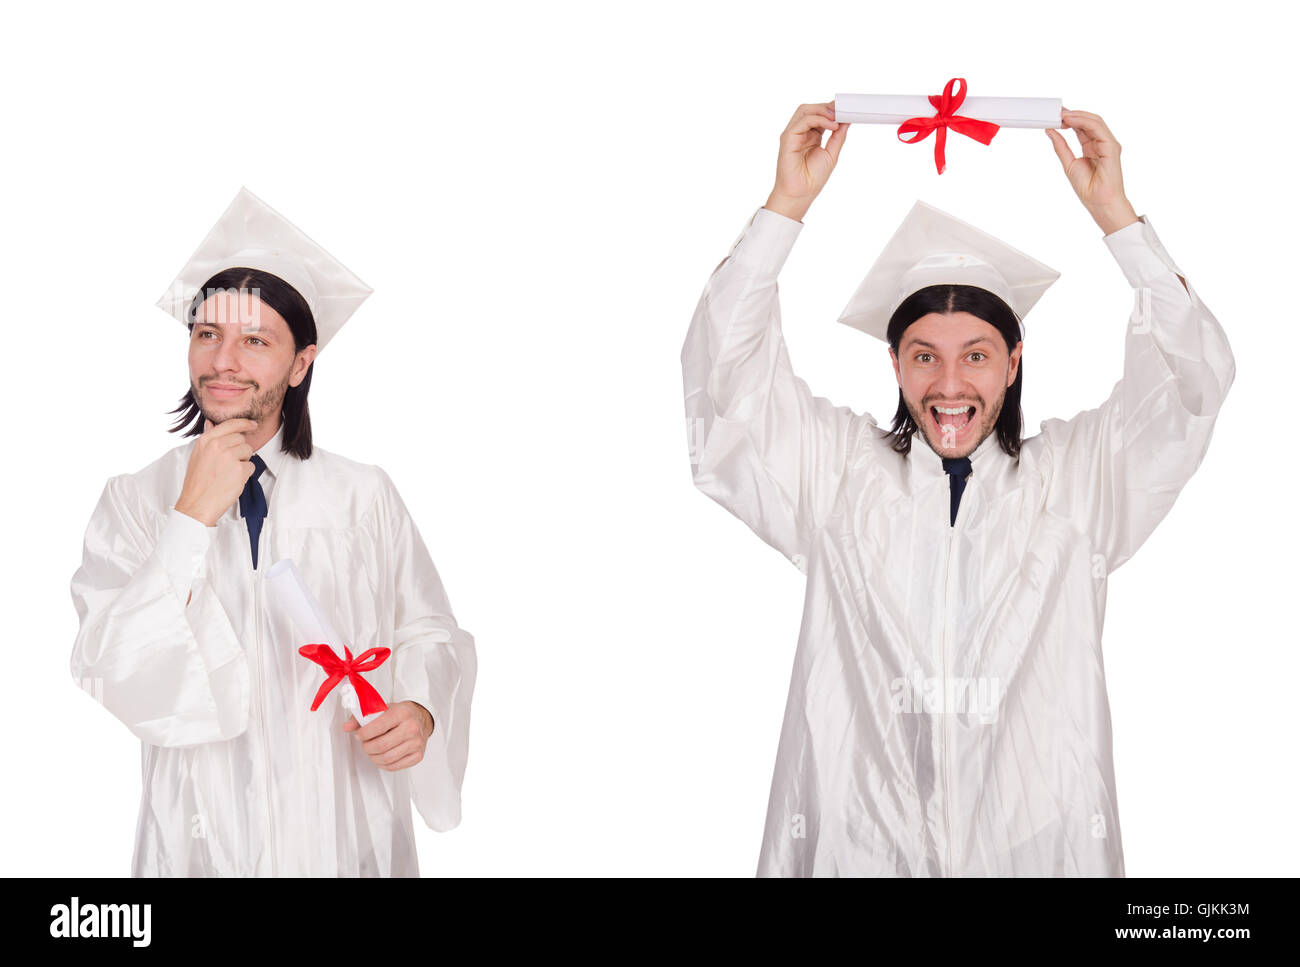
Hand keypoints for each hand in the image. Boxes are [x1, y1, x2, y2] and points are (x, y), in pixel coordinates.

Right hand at [174, 418, 258, 525]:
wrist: (197, 504)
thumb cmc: (197, 482)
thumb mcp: (197, 455)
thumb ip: (207, 438)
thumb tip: (211, 423)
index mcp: (206, 441)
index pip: (230, 424)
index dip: (244, 423)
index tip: (252, 424)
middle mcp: (217, 446)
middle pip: (241, 439)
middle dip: (239, 450)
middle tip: (228, 464)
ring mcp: (229, 457)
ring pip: (248, 451)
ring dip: (243, 462)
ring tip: (228, 473)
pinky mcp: (239, 470)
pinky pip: (251, 466)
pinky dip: (245, 474)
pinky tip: (232, 480)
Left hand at [343, 701, 433, 770]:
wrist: (420, 719)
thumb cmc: (399, 714)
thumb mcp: (382, 709)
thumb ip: (361, 718)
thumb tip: (346, 727)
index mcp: (402, 713)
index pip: (377, 727)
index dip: (363, 734)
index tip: (359, 735)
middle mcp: (412, 728)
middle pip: (381, 746)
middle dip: (367, 747)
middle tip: (365, 744)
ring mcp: (416, 743)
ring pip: (387, 758)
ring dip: (373, 757)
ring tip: (372, 750)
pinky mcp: (417, 755)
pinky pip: (394, 766)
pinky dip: (383, 764)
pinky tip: (382, 756)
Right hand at [764, 101, 847, 222]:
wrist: (801, 194)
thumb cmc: (812, 178)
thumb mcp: (831, 153)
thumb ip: (838, 136)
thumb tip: (846, 120)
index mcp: (810, 136)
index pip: (819, 116)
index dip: (832, 111)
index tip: (847, 109)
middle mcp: (801, 133)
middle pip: (811, 109)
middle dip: (828, 107)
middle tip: (844, 110)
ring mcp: (793, 134)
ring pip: (805, 110)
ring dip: (823, 110)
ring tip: (838, 116)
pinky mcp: (788, 138)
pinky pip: (804, 121)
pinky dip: (819, 119)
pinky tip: (832, 125)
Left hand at [1046, 108, 1138, 234]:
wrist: (1099, 202)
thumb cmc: (1088, 187)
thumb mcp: (1068, 163)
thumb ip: (1061, 146)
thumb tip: (1050, 131)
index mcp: (1092, 146)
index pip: (1081, 127)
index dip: (1069, 119)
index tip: (1055, 115)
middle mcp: (1102, 143)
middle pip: (1088, 121)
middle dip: (1073, 114)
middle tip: (1057, 111)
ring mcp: (1108, 144)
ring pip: (1094, 121)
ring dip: (1077, 115)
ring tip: (1062, 114)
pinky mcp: (1111, 147)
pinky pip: (1098, 129)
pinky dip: (1084, 122)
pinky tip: (1071, 120)